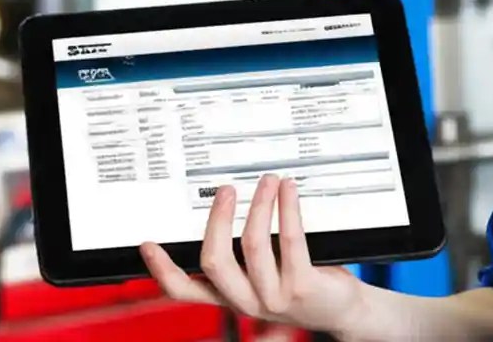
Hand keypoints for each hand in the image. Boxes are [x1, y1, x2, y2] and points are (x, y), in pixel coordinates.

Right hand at [140, 174, 368, 335]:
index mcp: (231, 297)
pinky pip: (289, 241)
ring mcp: (274, 298)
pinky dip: (286, 209)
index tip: (148, 243)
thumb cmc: (303, 285)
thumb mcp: (264, 276)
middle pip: (215, 261)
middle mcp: (247, 302)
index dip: (162, 270)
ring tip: (267, 181)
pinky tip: (288, 192)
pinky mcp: (302, 288)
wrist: (345, 311)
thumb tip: (221, 208)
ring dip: (258, 205)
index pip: (185, 291)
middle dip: (217, 219)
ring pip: (252, 244)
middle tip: (226, 190)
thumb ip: (242, 256)